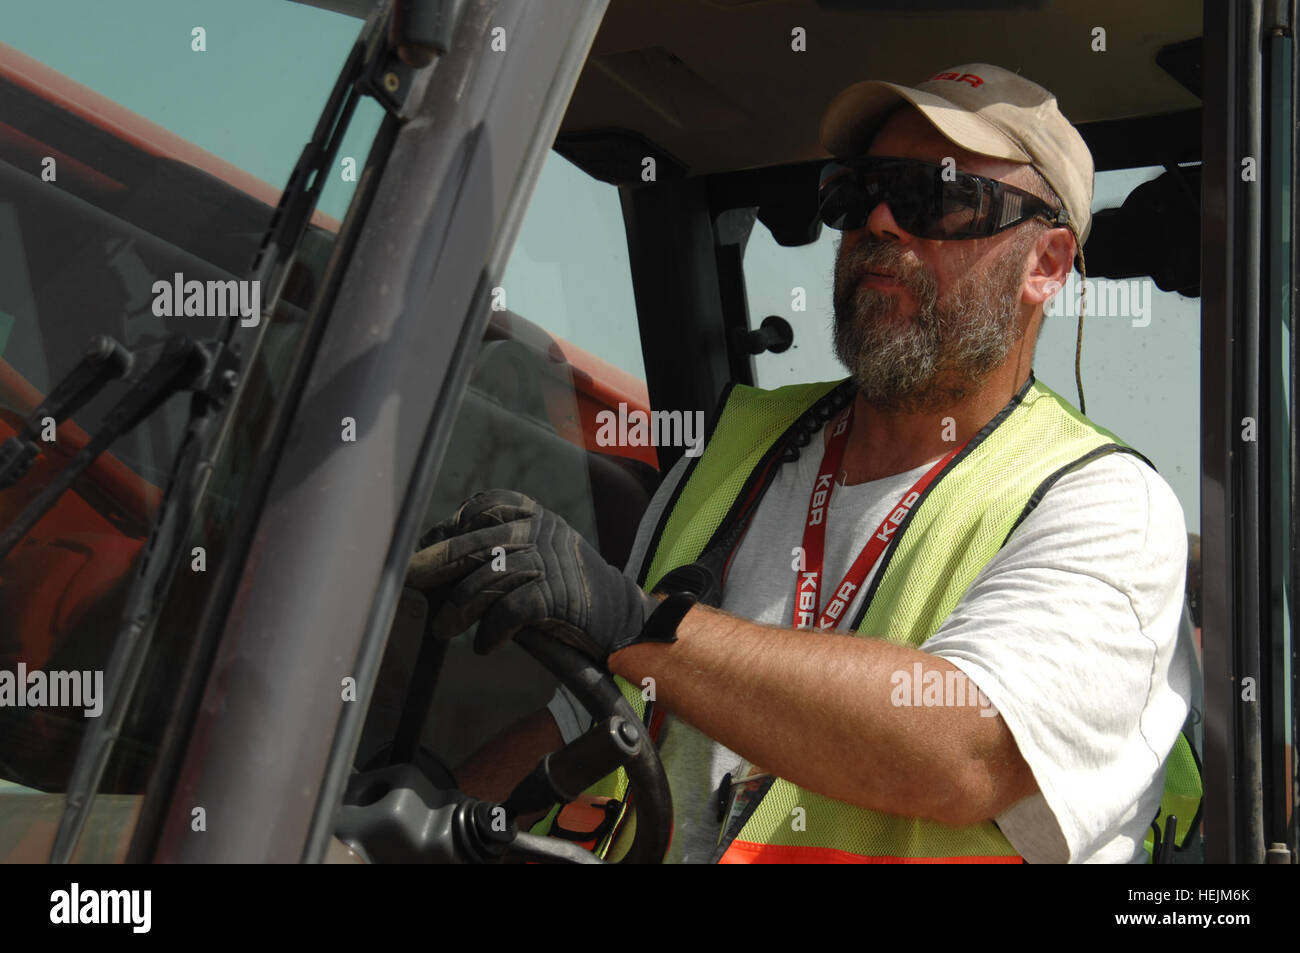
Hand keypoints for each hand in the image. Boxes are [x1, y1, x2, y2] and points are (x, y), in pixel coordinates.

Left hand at [407, 490, 665, 662]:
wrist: (620, 619)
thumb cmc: (567, 591)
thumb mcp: (536, 558)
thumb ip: (497, 552)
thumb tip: (436, 561)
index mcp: (538, 517)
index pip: (488, 505)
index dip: (453, 524)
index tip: (427, 543)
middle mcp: (543, 532)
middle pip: (477, 542)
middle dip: (438, 562)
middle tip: (409, 579)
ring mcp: (550, 563)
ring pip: (488, 578)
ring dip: (459, 607)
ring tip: (443, 628)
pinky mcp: (557, 596)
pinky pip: (510, 610)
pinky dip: (492, 631)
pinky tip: (485, 645)